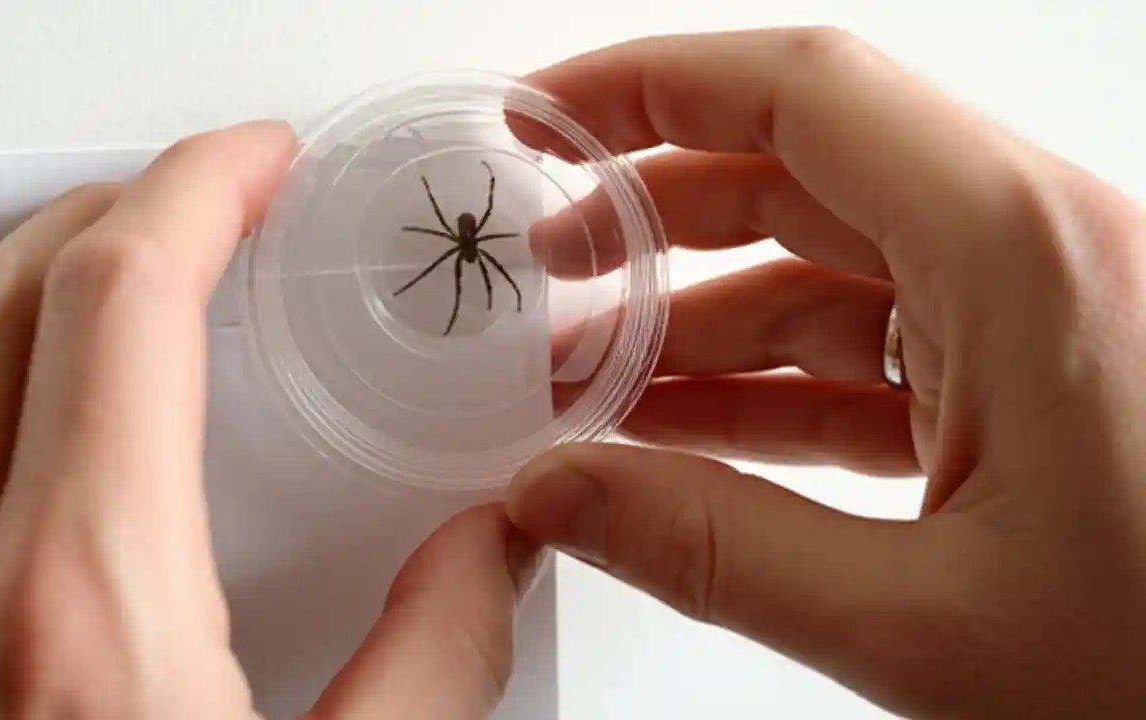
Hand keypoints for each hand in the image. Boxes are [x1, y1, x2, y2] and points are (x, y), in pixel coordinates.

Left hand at [0, 121, 539, 718]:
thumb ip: (431, 664)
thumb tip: (492, 550)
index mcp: (84, 616)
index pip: (122, 305)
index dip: (198, 190)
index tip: (256, 165)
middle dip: (111, 214)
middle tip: (204, 211)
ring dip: (16, 285)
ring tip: (116, 281)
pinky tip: (24, 413)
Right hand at [506, 28, 1145, 716]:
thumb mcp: (927, 628)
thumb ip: (715, 551)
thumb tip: (563, 490)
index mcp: (1022, 256)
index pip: (804, 94)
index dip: (651, 86)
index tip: (547, 115)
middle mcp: (1034, 254)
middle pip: (801, 168)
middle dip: (652, 210)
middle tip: (548, 259)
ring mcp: (1034, 317)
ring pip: (827, 264)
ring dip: (699, 313)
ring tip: (587, 374)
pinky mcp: (1030, 383)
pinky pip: (868, 348)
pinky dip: (763, 382)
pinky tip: (678, 430)